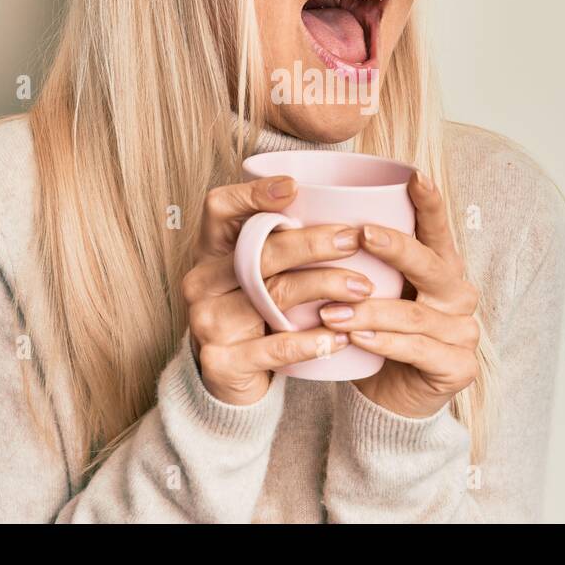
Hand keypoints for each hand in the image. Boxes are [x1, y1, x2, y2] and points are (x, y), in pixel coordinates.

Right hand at [181, 175, 374, 405]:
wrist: (228, 376)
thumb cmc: (253, 311)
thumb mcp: (255, 272)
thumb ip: (279, 240)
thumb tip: (344, 204)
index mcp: (210, 250)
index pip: (218, 208)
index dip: (251, 193)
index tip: (294, 188)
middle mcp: (202, 282)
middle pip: (258, 253)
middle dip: (311, 243)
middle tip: (353, 240)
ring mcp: (208, 323)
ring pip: (272, 296)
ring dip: (324, 288)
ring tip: (363, 288)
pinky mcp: (222, 362)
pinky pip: (276, 348)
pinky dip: (313, 341)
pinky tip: (342, 337)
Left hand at [317, 170, 480, 418]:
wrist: (390, 398)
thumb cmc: (377, 334)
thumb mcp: (373, 292)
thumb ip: (364, 262)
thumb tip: (321, 217)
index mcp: (442, 268)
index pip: (438, 230)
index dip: (431, 203)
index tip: (416, 175)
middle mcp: (459, 295)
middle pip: (431, 266)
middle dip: (396, 248)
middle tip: (362, 233)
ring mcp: (464, 332)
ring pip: (414, 313)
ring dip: (370, 309)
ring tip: (330, 310)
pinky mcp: (458, 367)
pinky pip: (417, 349)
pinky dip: (384, 343)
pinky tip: (357, 338)